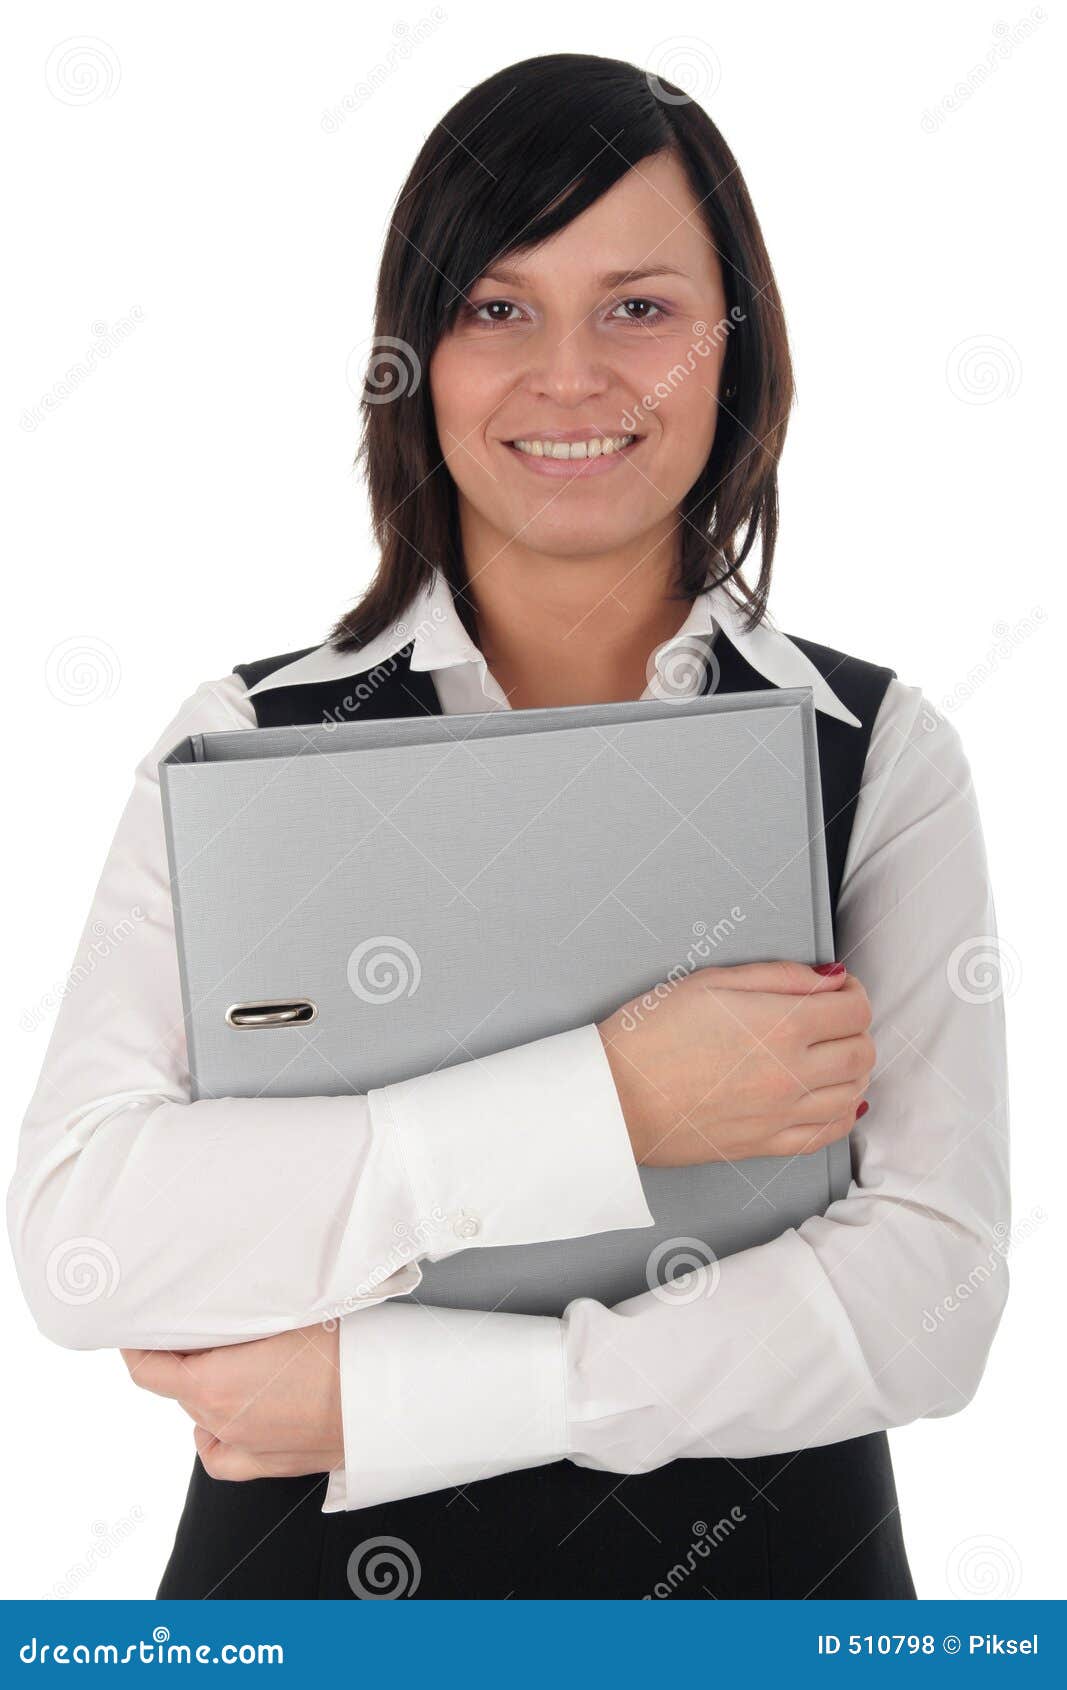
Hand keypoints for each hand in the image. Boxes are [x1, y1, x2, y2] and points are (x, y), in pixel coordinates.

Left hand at [121, 1322, 342, 1481]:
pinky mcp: (268, 1463)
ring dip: (205, 1386)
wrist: (387, 1399)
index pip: (147, 1370)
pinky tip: (223, 1418)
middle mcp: (220, 1420)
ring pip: (201, 1413)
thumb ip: (240, 1311)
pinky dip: (213, 1434)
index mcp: (213, 1384)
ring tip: (230, 1359)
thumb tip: (216, 1300)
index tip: (142, 1325)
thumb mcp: (286, 1312)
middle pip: (177, 1385)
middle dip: (183, 1356)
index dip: (138, 1344)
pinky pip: (219, 1453)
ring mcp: (243, 1446)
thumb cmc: (343, 1351)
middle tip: (204, 1326)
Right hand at [597, 961, 873, 1167]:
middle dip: (856, 1029)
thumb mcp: (711, 982)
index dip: (853, 993)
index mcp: (782, 1025)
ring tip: (830, 1056)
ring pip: (852, 1094)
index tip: (837, 991)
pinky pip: (827, 1134)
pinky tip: (834, 1099)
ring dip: (853, 1071)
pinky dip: (842, 1114)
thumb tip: (827, 980)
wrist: (615, 1097)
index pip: (855, 1010)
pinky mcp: (766, 1145)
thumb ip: (778, 977)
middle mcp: (791, 1073)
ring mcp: (782, 1114)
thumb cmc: (650, 1034)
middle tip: (832, 1021)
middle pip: (861, 1052)